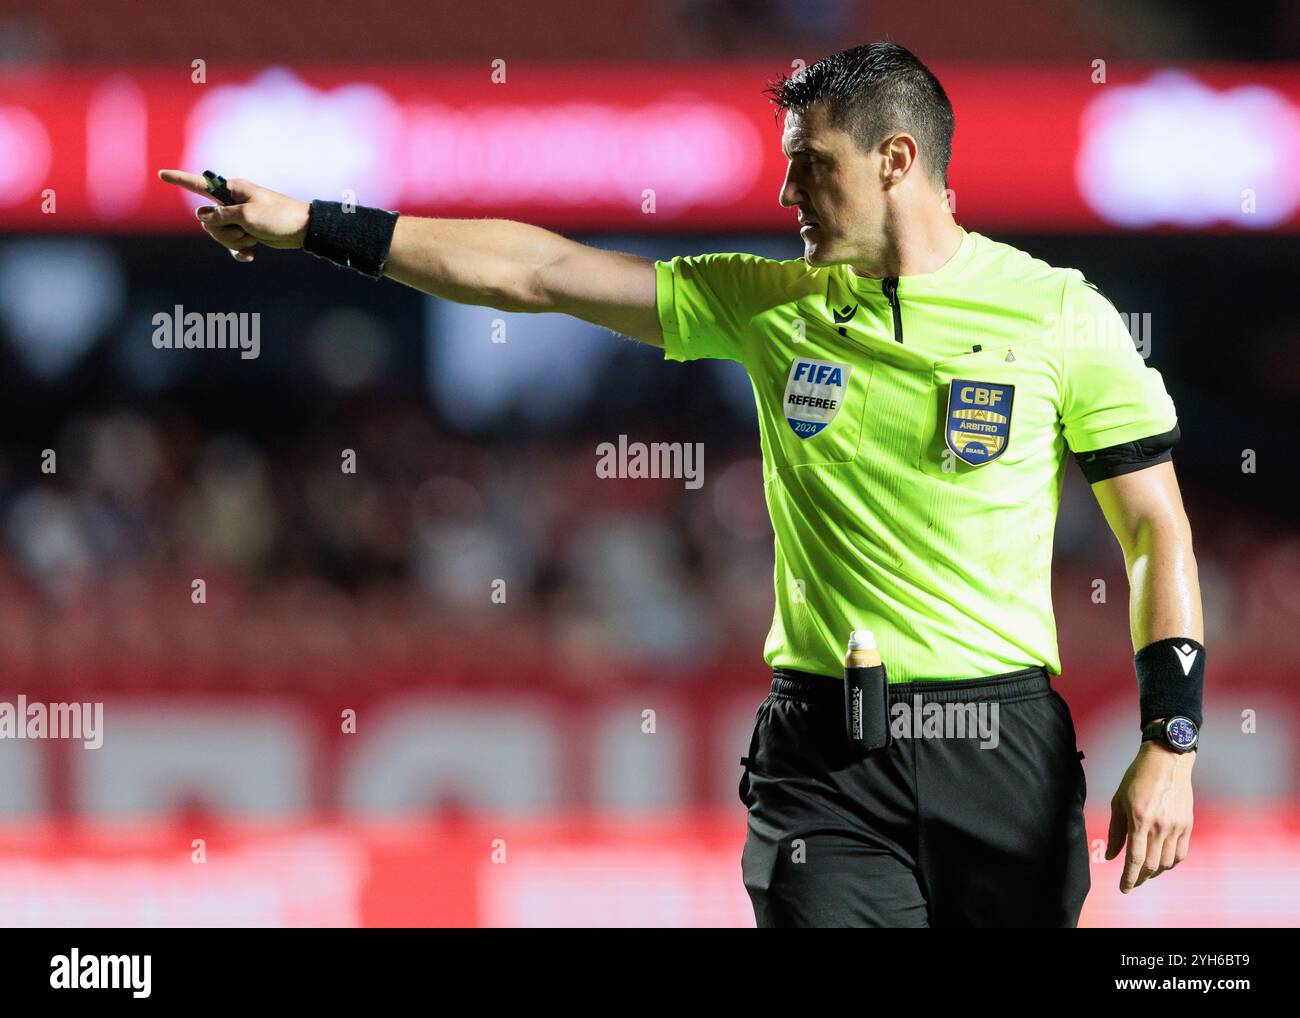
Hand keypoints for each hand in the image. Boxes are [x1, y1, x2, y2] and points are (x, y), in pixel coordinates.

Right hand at [157, 169, 310, 263]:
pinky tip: (250, 256)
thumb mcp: (247, 215)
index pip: (199, 184)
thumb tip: (202, 217)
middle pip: (206, 220)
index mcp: (231, 190)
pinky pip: (231, 244)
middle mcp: (231, 202)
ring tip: (253, 238)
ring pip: (217, 234)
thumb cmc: (278, 216)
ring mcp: (237, 218)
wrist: (303, 230)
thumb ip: (222, 215)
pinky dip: (238, 251)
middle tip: (244, 230)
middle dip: (221, 230)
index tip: (161, 174)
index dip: (179, 180)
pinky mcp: (245, 232)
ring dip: (233, 240)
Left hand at [1105, 738, 1194, 891]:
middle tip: (1132, 881)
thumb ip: (1116, 831)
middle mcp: (1160, 826)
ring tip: (1145, 871)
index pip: (1135, 859)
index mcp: (1139, 820)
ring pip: (1167, 862)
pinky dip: (1171, 863)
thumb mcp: (1119, 802)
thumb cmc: (1137, 778)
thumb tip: (1112, 856)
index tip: (1123, 889)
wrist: (1166, 761)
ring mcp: (1176, 826)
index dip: (1129, 878)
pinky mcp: (1188, 825)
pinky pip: (1181, 853)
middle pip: (1152, 865)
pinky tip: (1162, 861)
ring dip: (1155, 872)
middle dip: (1140, 878)